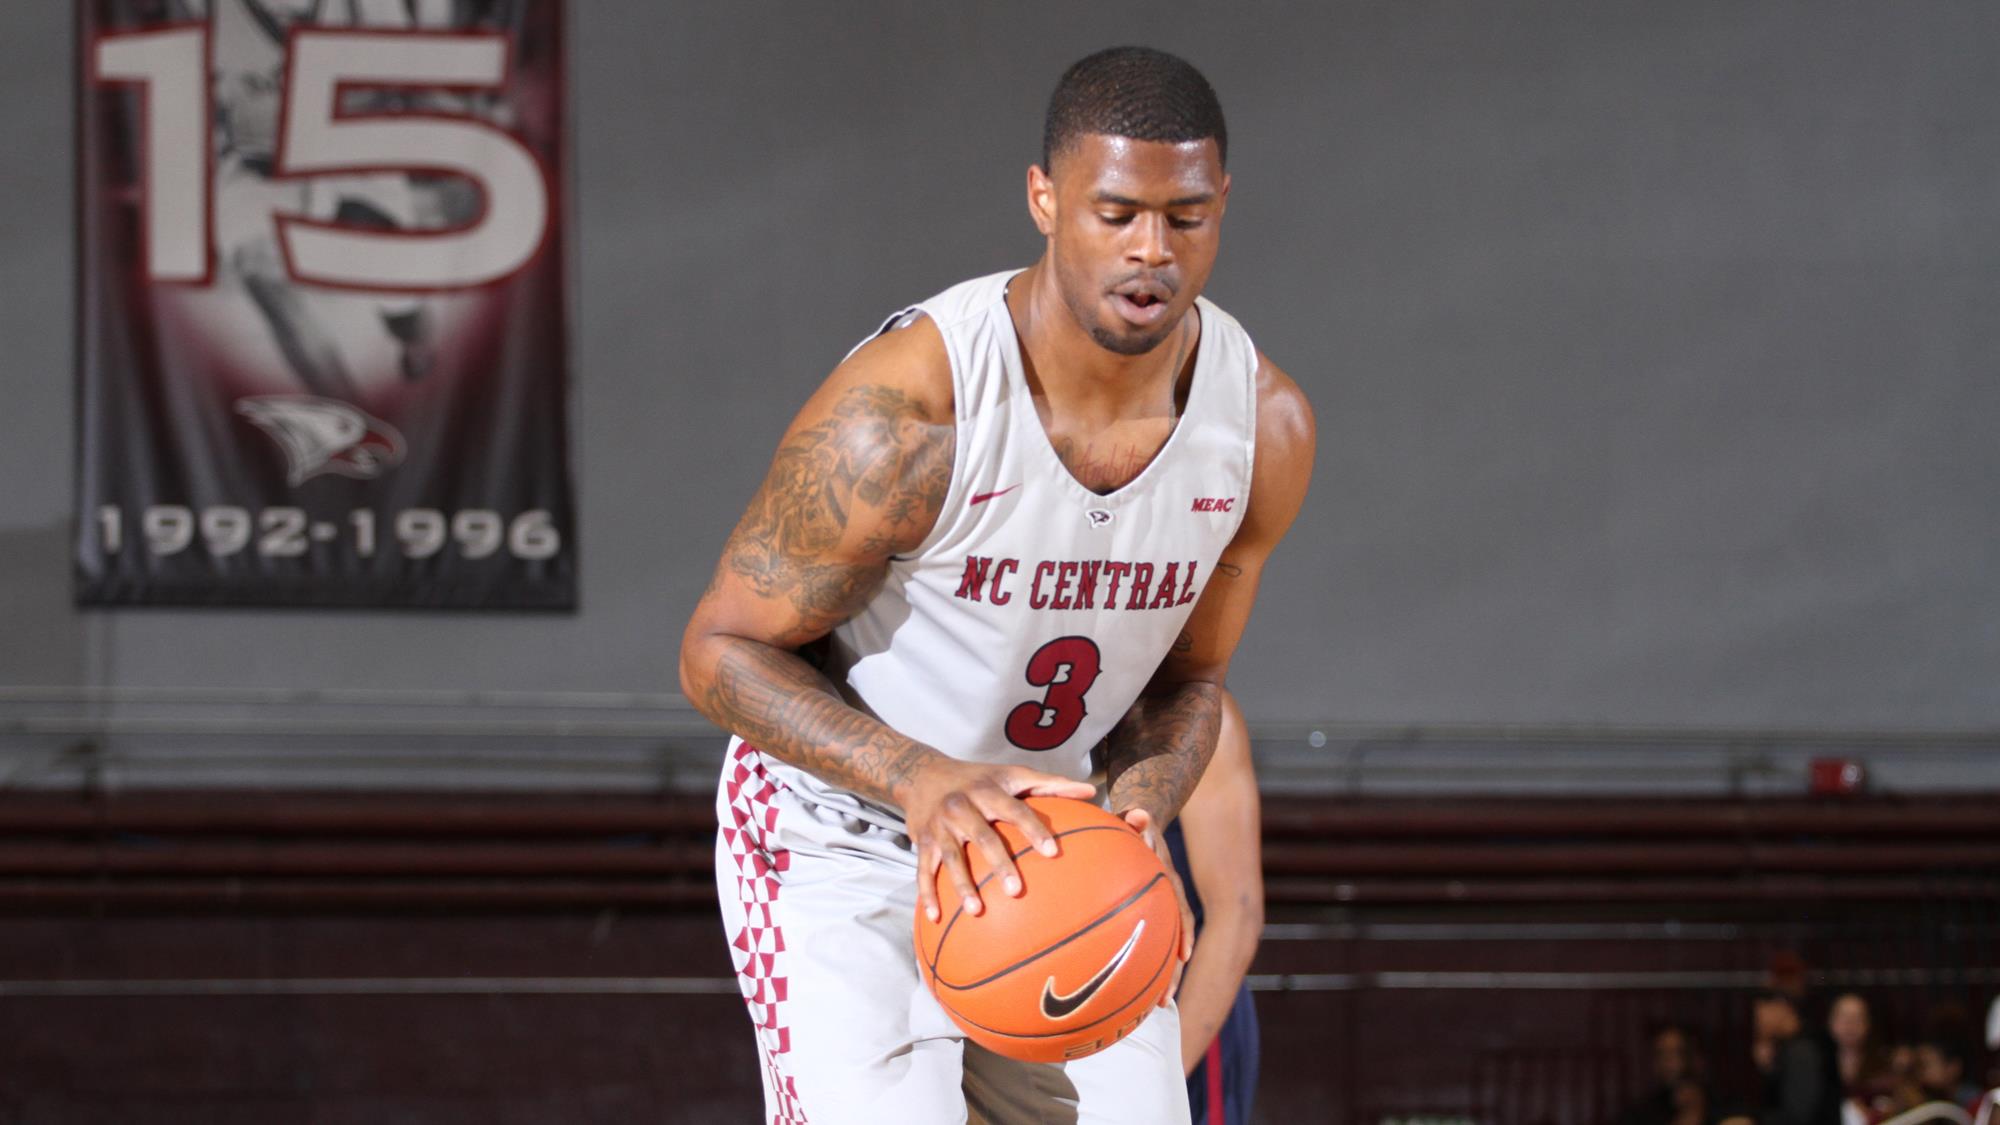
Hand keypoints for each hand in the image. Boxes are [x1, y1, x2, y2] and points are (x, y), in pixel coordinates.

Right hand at [901, 757, 1094, 924]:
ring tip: (976, 911)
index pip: (1015, 810)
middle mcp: (962, 806)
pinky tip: (935, 917)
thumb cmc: (977, 778)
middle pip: (983, 837)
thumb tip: (1090, 792)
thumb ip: (1050, 784)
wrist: (921, 773)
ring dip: (962, 885)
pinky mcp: (922, 841)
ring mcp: (940, 825)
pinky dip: (927, 894)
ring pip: (952, 857)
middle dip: (999, 864)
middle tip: (1017, 891)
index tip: (1053, 852)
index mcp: (987, 790)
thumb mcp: (1011, 774)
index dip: (1034, 829)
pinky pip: (923, 870)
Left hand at [1118, 806, 1194, 1006]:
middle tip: (1164, 1003)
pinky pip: (1146, 943)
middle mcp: (1168, 900)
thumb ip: (1138, 819)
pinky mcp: (1146, 916)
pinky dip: (1142, 966)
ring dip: (1161, 978)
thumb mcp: (1135, 819)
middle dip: (1172, 974)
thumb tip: (1139, 815)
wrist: (1139, 825)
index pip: (1181, 909)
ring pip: (1164, 948)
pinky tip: (1126, 991)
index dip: (1184, 934)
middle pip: (1176, 941)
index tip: (1184, 957)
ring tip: (1155, 1008)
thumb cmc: (1132, 824)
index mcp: (1168, 881)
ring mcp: (1158, 910)